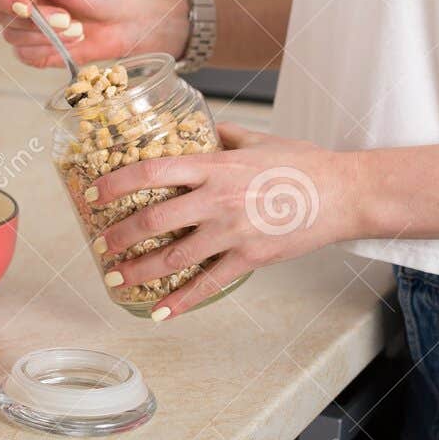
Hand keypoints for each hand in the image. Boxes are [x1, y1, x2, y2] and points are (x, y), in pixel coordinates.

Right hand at [0, 0, 188, 67]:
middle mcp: (16, 1)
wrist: (126, 20)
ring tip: (76, 26)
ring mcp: (23, 28)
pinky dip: (50, 50)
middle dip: (36, 19)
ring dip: (48, 35)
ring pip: (12, 37)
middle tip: (66, 17)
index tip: (26, 4)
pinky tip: (71, 41)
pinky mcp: (33, 51)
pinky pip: (25, 56)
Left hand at [88, 124, 364, 319]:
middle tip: (99, 245)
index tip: (93, 193)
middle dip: (120, 235)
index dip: (116, 183)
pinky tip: (161, 311)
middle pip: (153, 218)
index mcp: (214, 166)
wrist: (345, 193)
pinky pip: (208, 283)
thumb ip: (226, 135)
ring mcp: (232, 231)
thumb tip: (206, 128)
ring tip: (116, 279)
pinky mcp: (250, 258)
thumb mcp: (259, 139)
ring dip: (140, 270)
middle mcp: (217, 199)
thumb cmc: (304, 163)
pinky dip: (182, 300)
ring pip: (174, 255)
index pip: (151, 171)